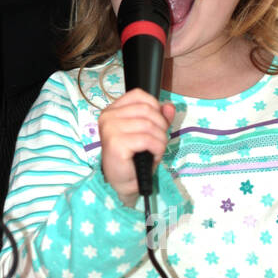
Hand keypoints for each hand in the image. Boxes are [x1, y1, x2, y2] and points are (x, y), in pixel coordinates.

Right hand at [98, 89, 174, 205]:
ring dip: (160, 139)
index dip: (155, 107)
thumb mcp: (148, 133)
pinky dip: (157, 148)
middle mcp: (108, 117)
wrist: (124, 182)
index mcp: (112, 110)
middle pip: (147, 110)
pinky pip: (147, 139)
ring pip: (149, 125)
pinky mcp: (116, 144)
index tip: (158, 123)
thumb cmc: (134, 157)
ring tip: (157, 149)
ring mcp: (110, 129)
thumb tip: (169, 107)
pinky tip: (154, 155)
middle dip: (161, 125)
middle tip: (160, 140)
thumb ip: (159, 118)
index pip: (139, 95)